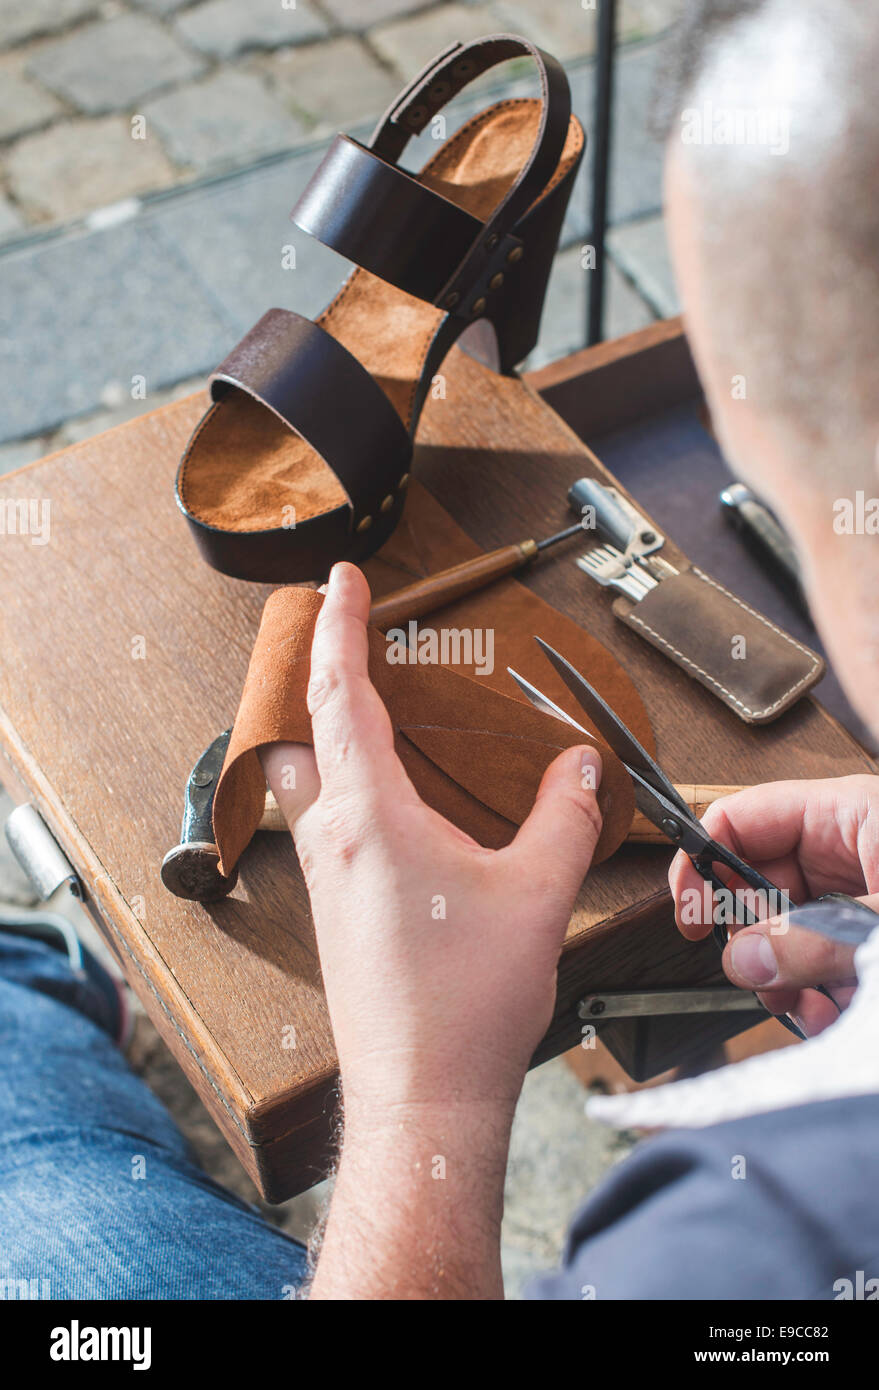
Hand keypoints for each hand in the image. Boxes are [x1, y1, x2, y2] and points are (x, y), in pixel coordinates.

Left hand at [261, 562, 603, 1123]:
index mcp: (370, 816)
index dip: (338, 626)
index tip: (341, 579)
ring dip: (326, 728)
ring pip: (307, 776)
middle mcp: (333, 838)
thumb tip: (579, 767)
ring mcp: (327, 877)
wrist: (422, 1097)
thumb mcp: (536, 895)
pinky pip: (327, 819)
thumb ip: (564, 818)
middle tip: (343, 629)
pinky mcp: (337, 909)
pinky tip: (388, 798)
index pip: (340, 693)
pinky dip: (344, 780)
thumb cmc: (464, 1003)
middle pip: (305, 726)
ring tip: (363, 700)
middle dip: (318, 668)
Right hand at [669, 776, 878, 1035]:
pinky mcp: (865, 937)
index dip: (702, 860)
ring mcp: (855, 895)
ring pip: (784, 933)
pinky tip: (828, 1013)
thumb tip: (745, 959)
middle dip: (750, 941)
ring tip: (801, 1007)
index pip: (742, 818)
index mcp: (845, 815)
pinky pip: (817, 962)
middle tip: (755, 975)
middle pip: (755, 884)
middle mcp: (844, 852)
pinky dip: (816, 996)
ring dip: (783, 979)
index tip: (689, 914)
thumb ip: (816, 937)